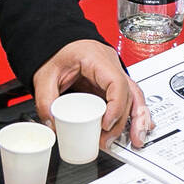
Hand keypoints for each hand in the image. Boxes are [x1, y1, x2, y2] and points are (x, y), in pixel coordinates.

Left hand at [32, 39, 152, 148]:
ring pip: (135, 96)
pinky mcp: (111, 83)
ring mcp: (114, 73)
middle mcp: (110, 64)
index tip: (106, 124)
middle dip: (124, 121)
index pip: (116, 82)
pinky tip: (139, 128)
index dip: (115, 106)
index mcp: (96, 58)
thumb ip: (45, 101)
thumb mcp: (45, 76)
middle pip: (128, 93)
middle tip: (109, 140)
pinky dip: (136, 114)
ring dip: (138, 119)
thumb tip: (53, 125)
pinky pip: (130, 98)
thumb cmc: (56, 52)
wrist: (57, 43)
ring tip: (135, 139)